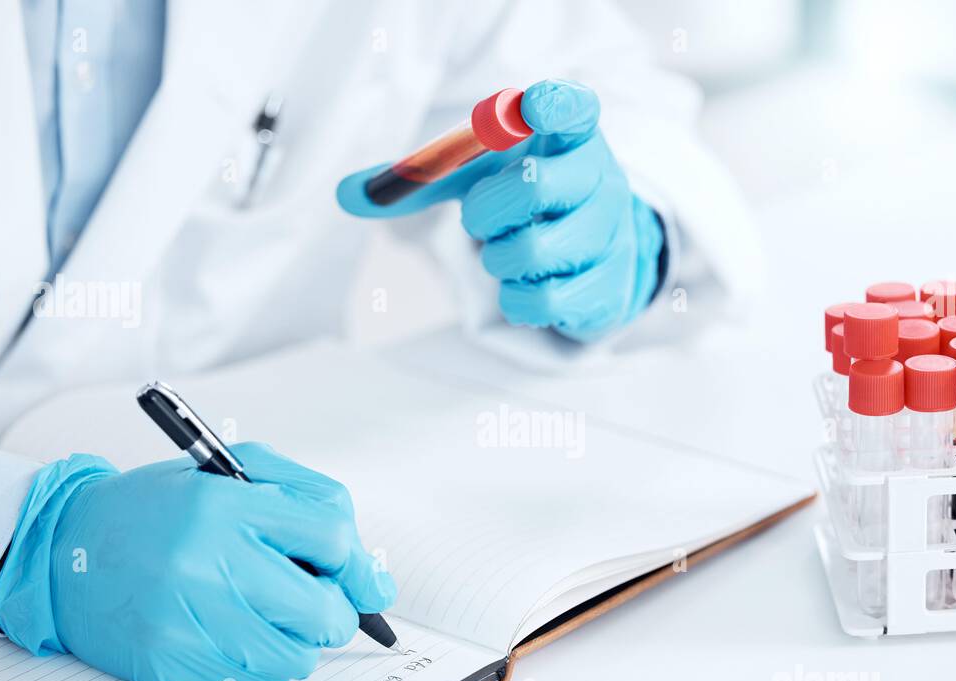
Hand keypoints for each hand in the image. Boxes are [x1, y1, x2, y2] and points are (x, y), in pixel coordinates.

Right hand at [0, 443, 395, 680]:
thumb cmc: (161, 512)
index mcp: (224, 506)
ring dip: (295, 643)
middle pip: (324, 612)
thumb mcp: (231, 474)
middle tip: (308, 602)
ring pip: (297, 660)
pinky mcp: (171, 666)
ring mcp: (186, 621)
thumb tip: (374, 582)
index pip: (332, 538)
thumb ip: (310, 504)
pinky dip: (258, 668)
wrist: (64, 551)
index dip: (359, 567)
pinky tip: (229, 637)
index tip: (364, 583)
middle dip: (331, 612)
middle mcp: (206, 564)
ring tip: (262, 616)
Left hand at [337, 79, 665, 341]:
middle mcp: (601, 177)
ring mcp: (610, 233)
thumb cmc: (525, 203)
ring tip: (506, 252)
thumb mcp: (475, 177)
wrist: (590, 258)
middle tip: (480, 218)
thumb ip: (416, 179)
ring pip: (533, 250)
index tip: (530, 106)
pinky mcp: (607, 286)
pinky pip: (544, 299)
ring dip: (498, 259)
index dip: (554, 106)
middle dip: (486, 210)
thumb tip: (345, 194)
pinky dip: (515, 299)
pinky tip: (521, 286)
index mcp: (569, 135)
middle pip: (535, 185)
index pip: (574, 108)